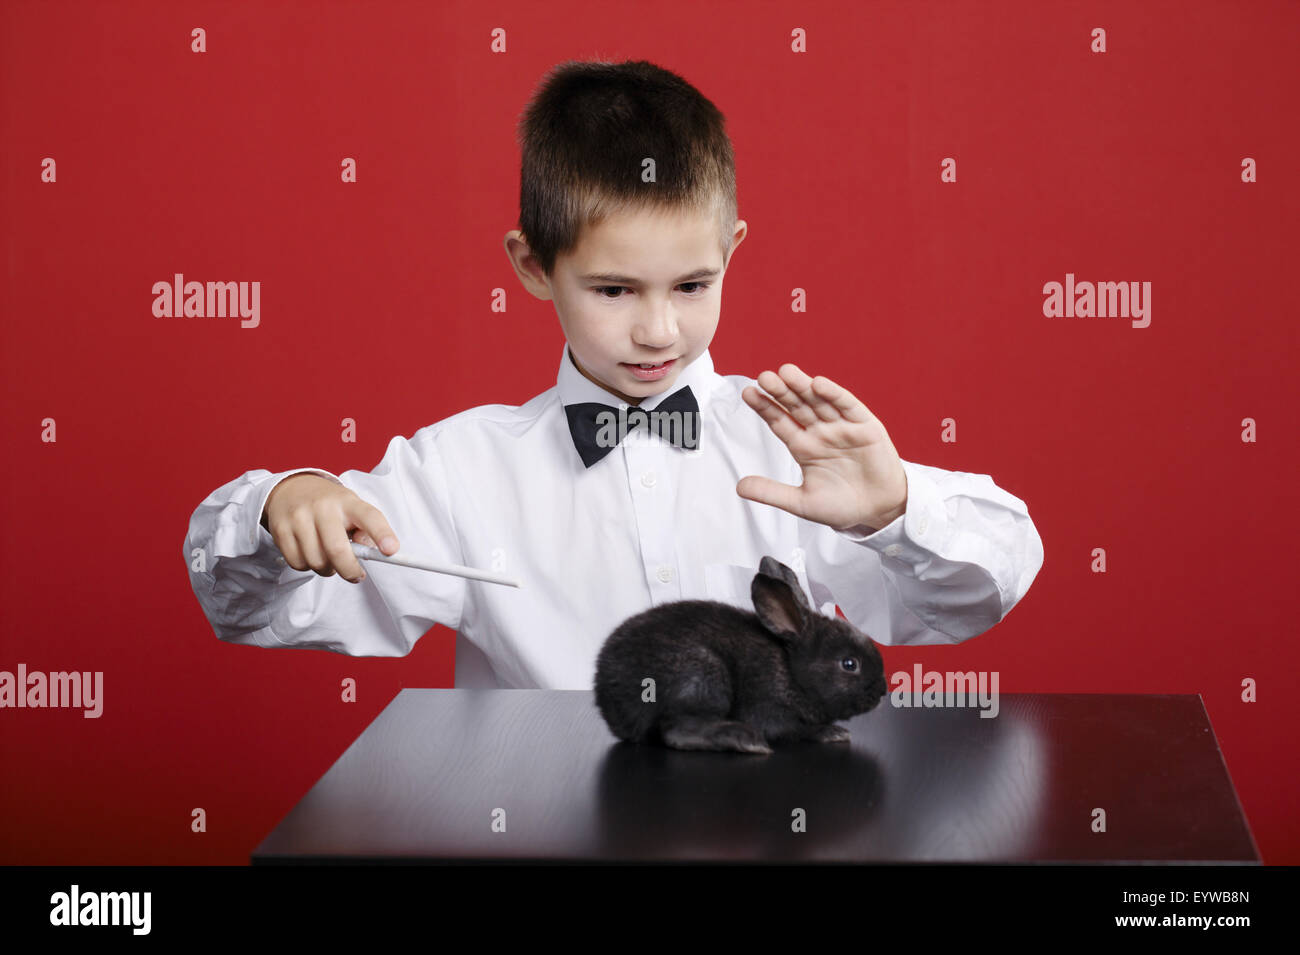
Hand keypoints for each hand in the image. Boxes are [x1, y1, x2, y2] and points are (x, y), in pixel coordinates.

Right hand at [262, 474, 399, 582]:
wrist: (290, 489)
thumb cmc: (329, 506)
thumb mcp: (352, 509)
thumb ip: (365, 531)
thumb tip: (370, 553)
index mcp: (348, 502)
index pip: (369, 517)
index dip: (382, 534)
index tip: (391, 551)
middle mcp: (323, 507)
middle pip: (337, 550)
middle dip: (349, 570)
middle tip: (355, 575)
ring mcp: (299, 517)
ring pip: (316, 561)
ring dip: (327, 569)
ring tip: (328, 557)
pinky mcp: (280, 529)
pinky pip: (297, 563)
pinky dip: (307, 566)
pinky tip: (310, 553)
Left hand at [737, 364, 907, 532]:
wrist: (879, 512)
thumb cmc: (842, 506)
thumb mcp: (801, 502)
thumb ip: (771, 493)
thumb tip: (738, 487)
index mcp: (803, 447)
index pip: (780, 422)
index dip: (765, 407)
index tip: (748, 393)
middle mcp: (820, 432)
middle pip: (796, 406)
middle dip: (781, 392)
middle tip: (764, 377)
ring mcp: (842, 427)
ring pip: (819, 401)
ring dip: (803, 386)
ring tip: (785, 372)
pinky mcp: (865, 426)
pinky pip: (848, 406)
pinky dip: (835, 395)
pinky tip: (819, 384)